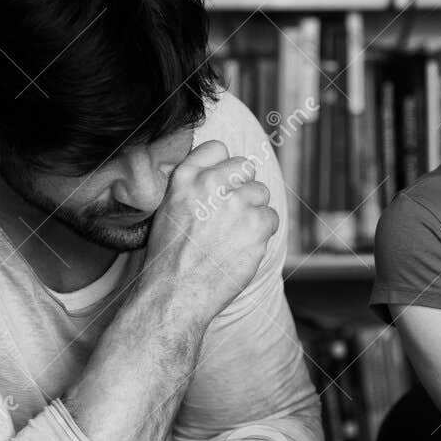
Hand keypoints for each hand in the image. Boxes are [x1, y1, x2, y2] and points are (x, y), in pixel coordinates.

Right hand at [138, 139, 277, 325]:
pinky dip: (263, 233)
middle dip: (243, 187)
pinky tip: (244, 247)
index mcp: (186, 177)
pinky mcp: (257, 225)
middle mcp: (212, 184)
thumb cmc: (169, 258)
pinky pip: (272, 218)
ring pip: (262, 193)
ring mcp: (237, 204)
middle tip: (232, 213)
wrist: (176, 292)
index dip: (223, 166)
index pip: (218, 148)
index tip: (223, 184)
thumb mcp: (169, 209)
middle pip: (246, 167)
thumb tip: (220, 177)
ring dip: (255, 211)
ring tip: (235, 234)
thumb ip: (194, 186)